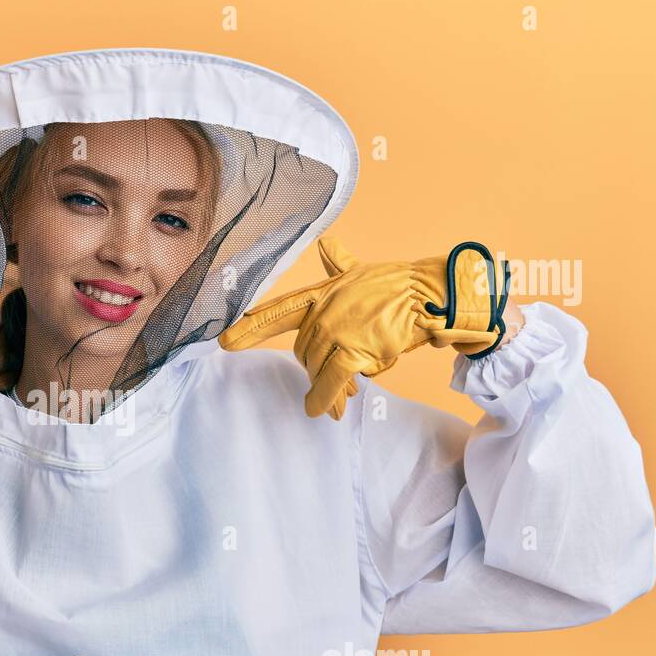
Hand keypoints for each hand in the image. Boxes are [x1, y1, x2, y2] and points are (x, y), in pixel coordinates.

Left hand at [218, 237, 508, 419]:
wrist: (431, 297)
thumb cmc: (400, 285)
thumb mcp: (362, 271)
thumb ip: (339, 263)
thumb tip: (328, 244)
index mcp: (321, 293)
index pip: (276, 311)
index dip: (249, 327)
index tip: (224, 341)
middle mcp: (322, 312)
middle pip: (303, 352)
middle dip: (316, 369)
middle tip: (335, 383)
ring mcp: (336, 332)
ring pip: (318, 370)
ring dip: (328, 389)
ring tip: (340, 401)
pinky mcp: (353, 351)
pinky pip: (331, 382)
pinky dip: (326, 399)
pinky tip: (329, 411)